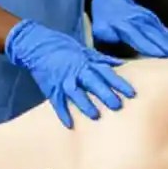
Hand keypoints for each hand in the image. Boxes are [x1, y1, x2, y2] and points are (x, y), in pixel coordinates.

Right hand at [4, 19, 135, 128]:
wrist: (36, 43)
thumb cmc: (62, 46)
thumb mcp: (84, 50)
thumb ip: (102, 60)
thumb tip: (121, 65)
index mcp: (86, 61)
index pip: (105, 72)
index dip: (118, 82)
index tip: (131, 93)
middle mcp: (75, 70)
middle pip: (92, 82)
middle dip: (105, 93)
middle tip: (117, 105)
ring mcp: (62, 79)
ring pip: (75, 92)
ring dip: (85, 103)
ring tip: (95, 115)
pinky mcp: (50, 87)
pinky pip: (57, 101)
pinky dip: (63, 113)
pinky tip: (70, 125)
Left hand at [90, 0, 167, 57]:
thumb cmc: (105, 18)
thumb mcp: (100, 31)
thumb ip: (107, 43)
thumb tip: (112, 57)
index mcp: (125, 26)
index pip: (139, 38)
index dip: (151, 48)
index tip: (162, 56)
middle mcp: (140, 22)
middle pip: (156, 36)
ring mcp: (148, 20)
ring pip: (164, 33)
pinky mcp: (154, 20)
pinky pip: (166, 31)